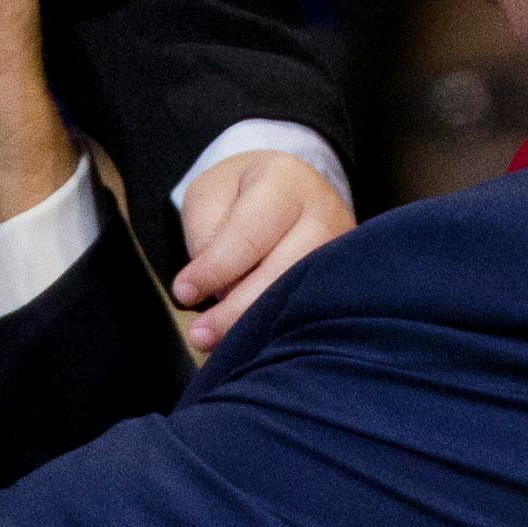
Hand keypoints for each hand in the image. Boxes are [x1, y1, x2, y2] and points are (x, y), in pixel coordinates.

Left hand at [171, 152, 351, 350]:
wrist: (286, 186)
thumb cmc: (239, 194)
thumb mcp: (210, 197)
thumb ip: (209, 237)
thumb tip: (223, 295)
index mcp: (284, 182)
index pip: (249, 235)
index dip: (215, 270)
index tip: (183, 293)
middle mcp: (324, 213)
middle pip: (284, 271)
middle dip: (238, 309)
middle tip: (201, 335)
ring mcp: (342, 248)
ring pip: (304, 296)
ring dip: (261, 325)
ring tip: (223, 344)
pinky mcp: (344, 278)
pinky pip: (314, 309)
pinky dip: (281, 327)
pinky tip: (253, 341)